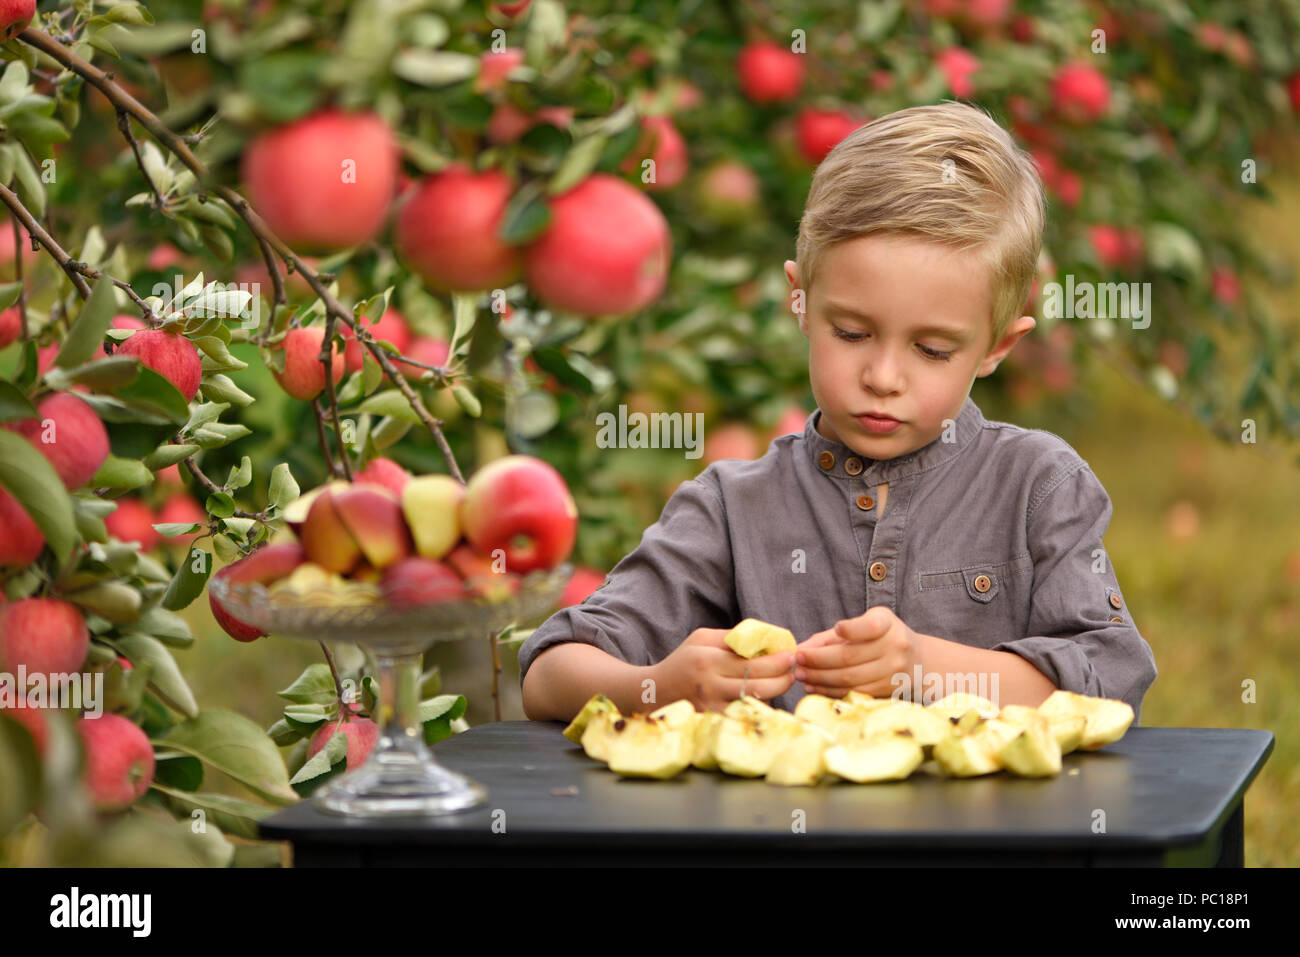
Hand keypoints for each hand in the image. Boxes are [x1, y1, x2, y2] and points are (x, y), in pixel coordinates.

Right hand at [649, 626, 796, 712]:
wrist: (653, 692)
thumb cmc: (682, 661)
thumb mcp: (701, 639)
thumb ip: (732, 638)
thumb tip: (766, 638)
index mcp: (707, 661)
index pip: (751, 664)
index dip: (777, 662)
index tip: (792, 655)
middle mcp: (709, 686)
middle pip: (757, 685)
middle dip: (782, 678)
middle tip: (794, 670)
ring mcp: (711, 708)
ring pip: (754, 704)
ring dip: (774, 694)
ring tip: (784, 681)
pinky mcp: (713, 722)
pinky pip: (744, 716)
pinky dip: (759, 707)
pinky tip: (765, 696)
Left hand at [794, 606, 923, 698]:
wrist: (917, 661)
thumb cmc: (880, 637)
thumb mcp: (863, 625)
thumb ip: (832, 635)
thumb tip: (801, 649)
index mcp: (887, 623)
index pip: (870, 626)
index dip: (851, 629)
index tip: (836, 629)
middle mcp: (894, 646)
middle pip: (850, 656)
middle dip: (818, 660)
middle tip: (797, 660)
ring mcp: (893, 671)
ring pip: (850, 678)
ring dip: (820, 678)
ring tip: (800, 675)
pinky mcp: (887, 690)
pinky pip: (854, 692)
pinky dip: (830, 691)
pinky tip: (814, 686)